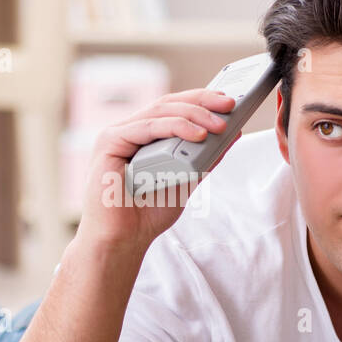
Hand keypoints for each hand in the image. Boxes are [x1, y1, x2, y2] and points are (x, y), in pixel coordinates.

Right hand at [74, 88, 241, 252]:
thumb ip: (204, 158)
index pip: (173, 108)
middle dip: (201, 101)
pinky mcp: (109, 143)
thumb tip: (232, 133)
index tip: (227, 101)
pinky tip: (197, 135)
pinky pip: (146, 128)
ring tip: (219, 125)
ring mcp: (116, 135)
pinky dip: (175, 128)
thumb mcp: (186, 180)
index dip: (200, 100)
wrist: (121, 241)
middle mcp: (128, 131)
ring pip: (159, 111)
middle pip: (167, 104)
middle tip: (228, 104)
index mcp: (143, 137)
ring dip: (193, 115)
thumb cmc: (148, 214)